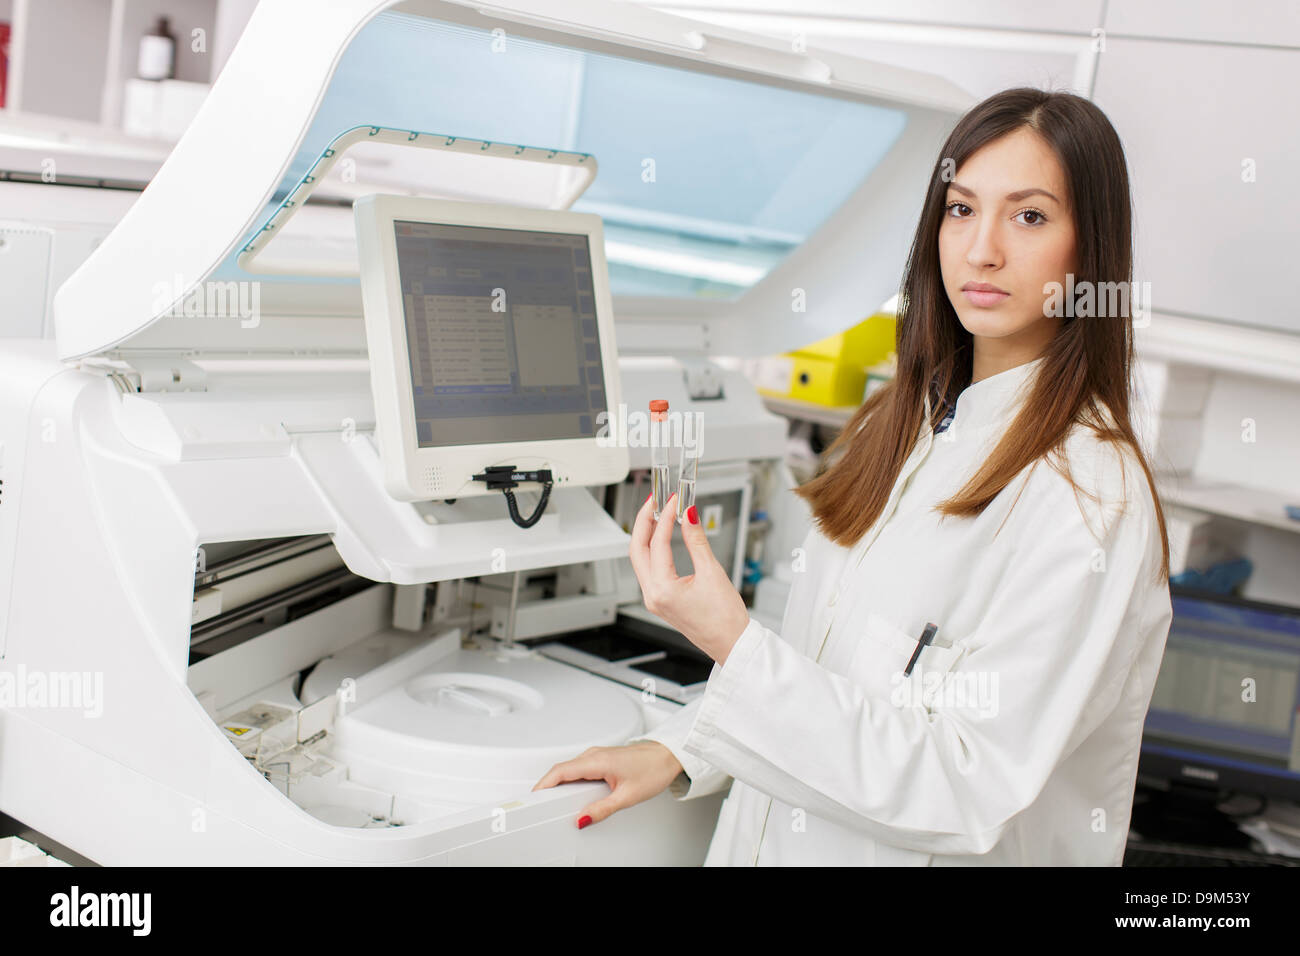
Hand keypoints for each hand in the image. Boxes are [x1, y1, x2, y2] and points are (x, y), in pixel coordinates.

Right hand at [532, 741, 684, 827]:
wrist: (668, 756)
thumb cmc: (653, 769)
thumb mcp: (627, 796)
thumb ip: (602, 809)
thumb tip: (583, 818)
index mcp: (598, 760)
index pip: (561, 771)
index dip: (544, 784)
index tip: (534, 796)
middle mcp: (595, 754)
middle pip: (562, 770)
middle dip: (548, 786)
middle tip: (540, 804)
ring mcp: (598, 754)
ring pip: (570, 768)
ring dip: (560, 783)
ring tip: (555, 801)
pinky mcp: (602, 757)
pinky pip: (579, 767)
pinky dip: (571, 779)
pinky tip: (574, 792)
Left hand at [628, 492, 749, 665]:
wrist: (731, 643)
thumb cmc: (725, 620)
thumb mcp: (712, 572)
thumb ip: (697, 540)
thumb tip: (689, 516)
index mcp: (662, 590)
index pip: (657, 543)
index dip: (665, 517)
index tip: (674, 501)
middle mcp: (653, 595)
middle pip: (637, 549)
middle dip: (644, 522)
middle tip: (654, 501)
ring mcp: (654, 599)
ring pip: (640, 559)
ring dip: (647, 534)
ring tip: (658, 514)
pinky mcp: (661, 600)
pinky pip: (649, 569)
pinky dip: (653, 549)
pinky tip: (661, 537)